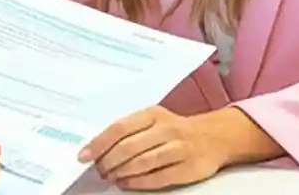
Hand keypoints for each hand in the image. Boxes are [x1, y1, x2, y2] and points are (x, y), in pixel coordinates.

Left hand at [78, 106, 226, 190]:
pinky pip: (158, 177)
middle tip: (99, 170)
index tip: (84, 156)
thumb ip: (129, 131)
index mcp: (152, 114)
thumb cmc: (174, 129)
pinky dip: (138, 182)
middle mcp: (166, 129)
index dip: (99, 143)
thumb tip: (97, 148)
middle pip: (129, 147)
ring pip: (143, 162)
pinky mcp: (188, 168)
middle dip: (108, 161)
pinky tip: (127, 183)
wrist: (214, 136)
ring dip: (122, 172)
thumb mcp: (152, 121)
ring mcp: (178, 148)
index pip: (119, 128)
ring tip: (111, 177)